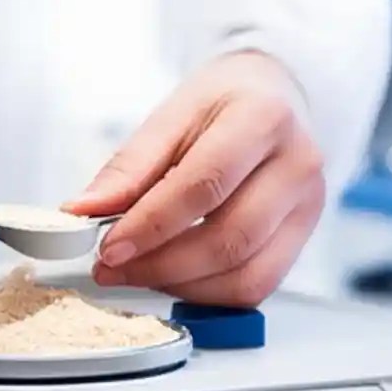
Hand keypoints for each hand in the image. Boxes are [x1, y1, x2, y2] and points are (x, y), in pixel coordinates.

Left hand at [64, 52, 324, 306]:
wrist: (271, 96)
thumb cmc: (220, 105)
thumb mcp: (170, 117)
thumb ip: (128, 168)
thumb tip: (83, 211)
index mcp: (264, 117)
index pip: (205, 185)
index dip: (152, 224)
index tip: (108, 247)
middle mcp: (297, 164)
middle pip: (229, 238)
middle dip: (161, 264)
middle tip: (111, 267)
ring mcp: (308, 206)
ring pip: (246, 274)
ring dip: (181, 285)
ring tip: (137, 272)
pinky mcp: (303, 237)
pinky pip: (256, 286)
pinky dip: (208, 294)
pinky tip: (173, 278)